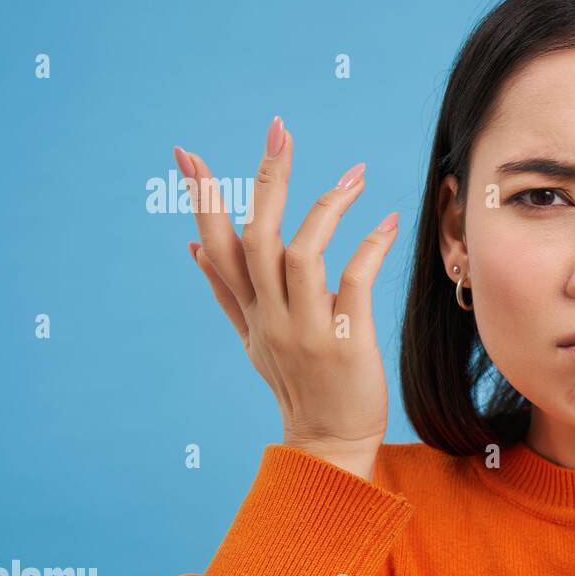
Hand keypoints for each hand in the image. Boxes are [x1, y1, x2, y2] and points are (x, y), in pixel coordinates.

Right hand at [177, 116, 399, 481]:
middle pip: (257, 237)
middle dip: (266, 180)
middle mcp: (270, 316)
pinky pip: (354, 281)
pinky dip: (368, 246)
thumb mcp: (253, 339)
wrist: (328, 444)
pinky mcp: (346, 341)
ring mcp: (306, 329)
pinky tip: (386, 220)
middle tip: (279, 131)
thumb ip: (226, 292)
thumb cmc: (299, 386)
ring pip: (300, 253)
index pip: (217, 244)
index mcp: (249, 310)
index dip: (203, 198)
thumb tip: (192, 246)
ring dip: (325, 207)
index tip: (188, 153)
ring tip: (355, 175)